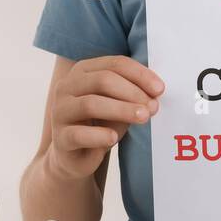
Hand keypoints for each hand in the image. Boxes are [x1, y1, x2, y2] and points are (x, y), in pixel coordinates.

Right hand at [46, 56, 165, 183]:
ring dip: (121, 110)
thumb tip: (154, 96)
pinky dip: (99, 135)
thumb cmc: (100, 124)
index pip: (114, 64)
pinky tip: (114, 138)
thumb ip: (132, 97)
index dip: (139, 74)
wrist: (75, 156)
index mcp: (83, 72)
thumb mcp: (119, 105)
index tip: (160, 89)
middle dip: (132, 92)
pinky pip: (79, 134)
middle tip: (152, 106)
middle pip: (102, 80)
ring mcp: (60, 111)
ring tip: (143, 118)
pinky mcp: (60, 137)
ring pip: (90, 104)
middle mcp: (67, 87)